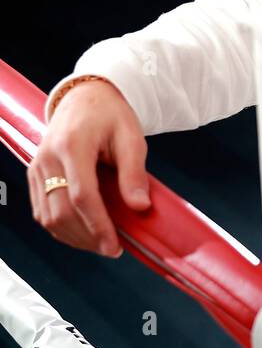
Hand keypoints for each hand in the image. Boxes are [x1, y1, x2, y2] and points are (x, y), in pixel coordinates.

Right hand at [28, 81, 150, 256]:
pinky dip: (61, 228)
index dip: (98, 226)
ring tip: (100, 243)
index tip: (115, 246)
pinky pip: (42, 211)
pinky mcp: (34, 176)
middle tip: (112, 249)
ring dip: (74, 237)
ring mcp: (37, 167)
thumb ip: (134, 173)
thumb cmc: (109, 115)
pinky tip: (83, 233)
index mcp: (72, 145)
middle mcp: (48, 157)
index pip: (81, 195)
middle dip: (87, 237)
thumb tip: (140, 207)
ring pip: (48, 217)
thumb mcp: (131, 137)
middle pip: (62, 211)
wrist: (84, 98)